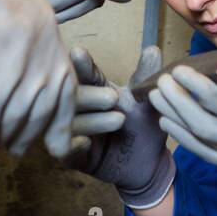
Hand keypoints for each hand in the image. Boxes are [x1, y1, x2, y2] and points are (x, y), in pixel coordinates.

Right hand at [66, 44, 174, 208]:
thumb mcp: (148, 101)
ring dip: (92, 121)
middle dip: (89, 95)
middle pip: (71, 96)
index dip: (82, 65)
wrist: (147, 165)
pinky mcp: (71, 156)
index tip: (78, 53)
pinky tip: (86, 143)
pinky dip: (72, 146)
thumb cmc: (145, 127)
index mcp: (94, 88)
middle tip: (113, 98)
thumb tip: (153, 50)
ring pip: (67, 123)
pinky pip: (63, 150)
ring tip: (119, 121)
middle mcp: (78, 108)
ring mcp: (71, 132)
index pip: (84, 74)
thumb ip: (148, 77)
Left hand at [148, 31, 216, 196]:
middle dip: (179, 104)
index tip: (180, 71)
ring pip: (202, 144)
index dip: (198, 89)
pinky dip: (187, 138)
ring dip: (176, 121)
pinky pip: (208, 155)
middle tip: (161, 83)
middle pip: (206, 127)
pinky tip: (170, 121)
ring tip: (158, 99)